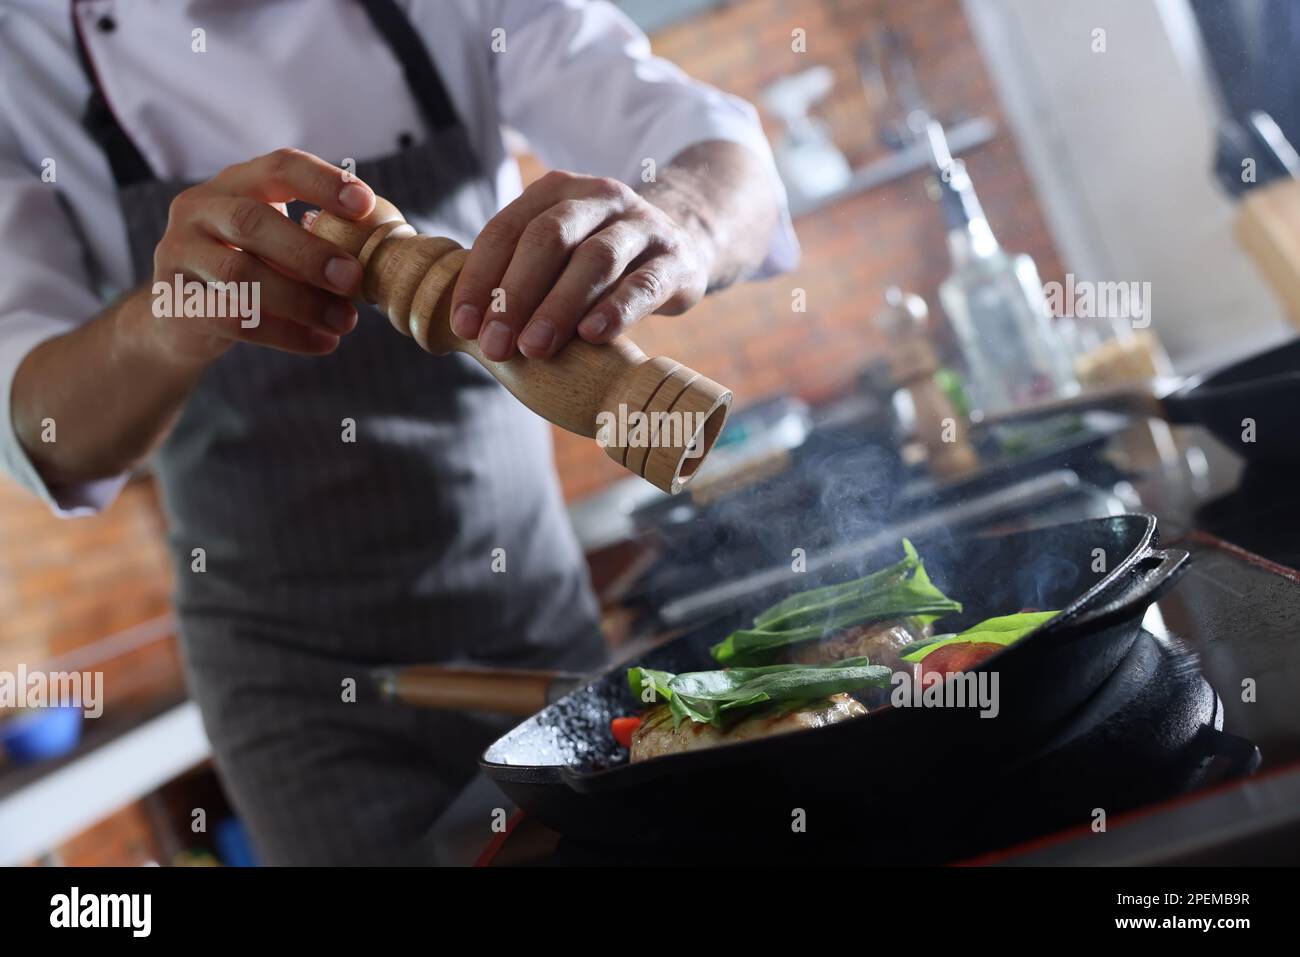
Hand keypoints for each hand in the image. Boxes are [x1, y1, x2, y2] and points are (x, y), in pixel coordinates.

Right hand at [134, 148, 375, 363]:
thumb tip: (380, 257)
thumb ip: (316, 240)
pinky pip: (235, 318)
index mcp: (234, 184)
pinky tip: (323, 341)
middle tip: (354, 278)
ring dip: (302, 300)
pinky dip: (287, 334)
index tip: (365, 204)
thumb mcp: (277, 244)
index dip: (322, 182)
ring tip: (346, 320)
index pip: (277, 168)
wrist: (179, 318)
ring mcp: (179, 253)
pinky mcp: (174, 302)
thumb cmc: (248, 269)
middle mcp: (199, 210)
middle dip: (310, 251)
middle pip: (252, 221)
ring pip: (241, 274)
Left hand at [448, 169, 712, 360]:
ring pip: (595, 259)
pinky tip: (592, 336)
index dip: (480, 278)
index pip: (507, 229)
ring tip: (535, 348)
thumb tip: (466, 329)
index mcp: (557, 191)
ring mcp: (641, 225)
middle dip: (515, 294)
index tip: (465, 326)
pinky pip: (643, 283)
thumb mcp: (559, 254)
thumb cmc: (599, 262)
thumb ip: (518, 276)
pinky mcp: (674, 259)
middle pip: (548, 238)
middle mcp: (599, 197)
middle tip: (496, 345)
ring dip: (559, 306)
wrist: (682, 248)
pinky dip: (616, 309)